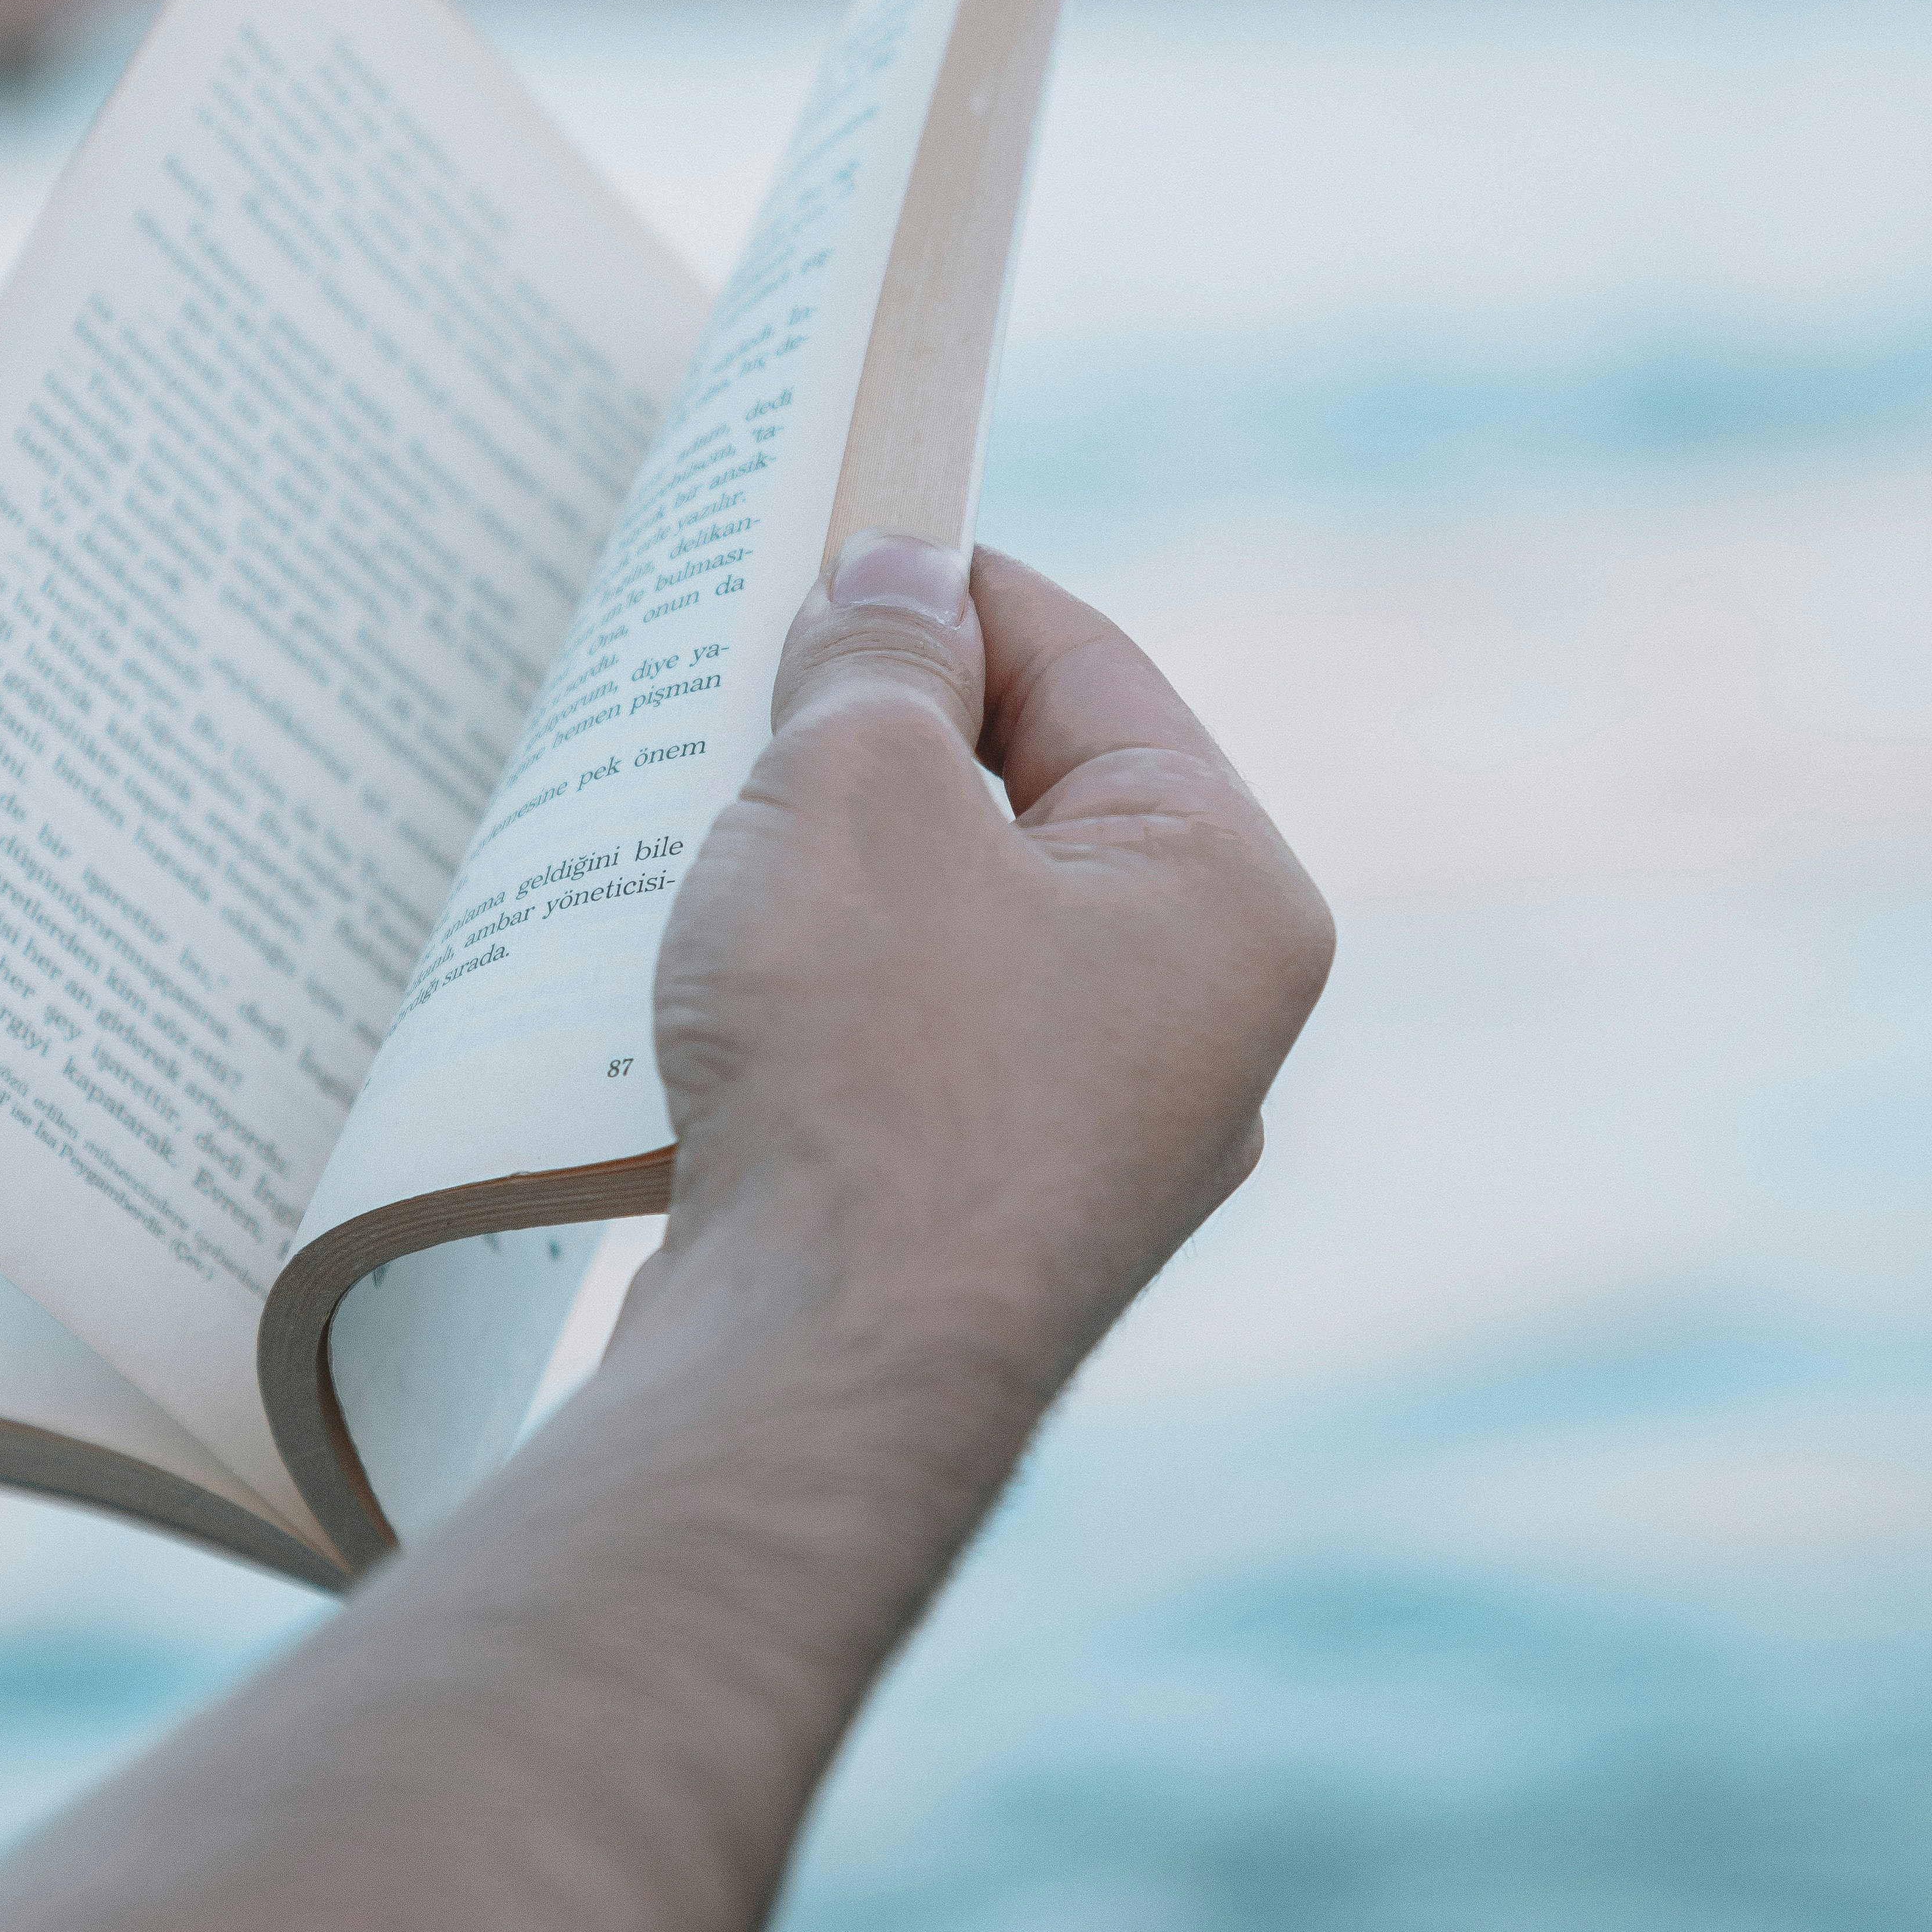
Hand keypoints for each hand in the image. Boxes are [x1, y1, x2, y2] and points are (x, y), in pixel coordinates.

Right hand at [648, 539, 1332, 1478]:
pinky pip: (909, 1058)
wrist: (814, 1376)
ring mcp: (1100, 1143)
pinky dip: (818, 1004)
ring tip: (702, 838)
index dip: (940, 589)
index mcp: (1228, 896)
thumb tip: (897, 573)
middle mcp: (1202, 1026)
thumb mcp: (853, 794)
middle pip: (1026, 802)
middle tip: (734, 697)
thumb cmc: (867, 1064)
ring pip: (957, 936)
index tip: (814, 555)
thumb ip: (878, 663)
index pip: (1087, 664)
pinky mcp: (987, 1226)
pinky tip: (715, 993)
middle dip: (875, 746)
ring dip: (833, 879)